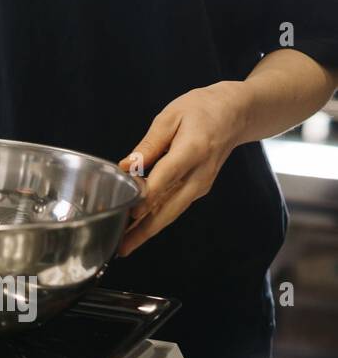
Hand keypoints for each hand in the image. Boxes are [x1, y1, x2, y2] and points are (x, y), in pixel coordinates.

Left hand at [118, 81, 249, 255]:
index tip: (129, 213)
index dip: (146, 197)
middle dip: (144, 229)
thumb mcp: (170, 117)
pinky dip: (157, 220)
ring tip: (125, 246)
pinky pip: (175, 207)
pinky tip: (138, 228)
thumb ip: (148, 144)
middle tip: (121, 247)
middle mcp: (200, 174)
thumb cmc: (201, 109)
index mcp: (193, 151)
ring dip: (148, 230)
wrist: (236, 114)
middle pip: (170, 207)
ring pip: (172, 212)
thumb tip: (126, 166)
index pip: (166, 178)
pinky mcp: (198, 188)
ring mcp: (201, 184)